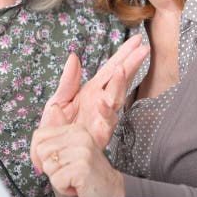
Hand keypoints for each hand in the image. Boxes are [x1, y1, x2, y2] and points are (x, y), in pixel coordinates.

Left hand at [30, 123, 124, 196]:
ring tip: (73, 178)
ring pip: (48, 166)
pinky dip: (64, 188)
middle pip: (41, 151)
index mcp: (76, 129)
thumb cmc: (87, 172)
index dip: (36, 154)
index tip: (47, 163)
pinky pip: (57, 181)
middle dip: (49, 167)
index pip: (39, 135)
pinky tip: (77, 186)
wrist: (108, 192)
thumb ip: (60, 130)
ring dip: (57, 179)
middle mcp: (80, 136)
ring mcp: (83, 151)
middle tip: (67, 171)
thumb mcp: (71, 148)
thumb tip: (54, 108)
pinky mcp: (83, 168)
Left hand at [39, 34, 147, 148]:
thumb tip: (74, 57)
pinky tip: (105, 100)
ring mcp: (102, 118)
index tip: (138, 40)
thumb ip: (68, 81)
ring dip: (119, 84)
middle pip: (119, 79)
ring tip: (122, 69)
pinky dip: (106, 111)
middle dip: (131, 64)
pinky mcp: (98, 134)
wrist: (53, 156)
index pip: (111, 69)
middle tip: (143, 48)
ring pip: (115, 98)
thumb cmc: (57, 129)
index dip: (124, 54)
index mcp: (92, 91)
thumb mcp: (58, 100)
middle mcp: (101, 102)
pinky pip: (105, 122)